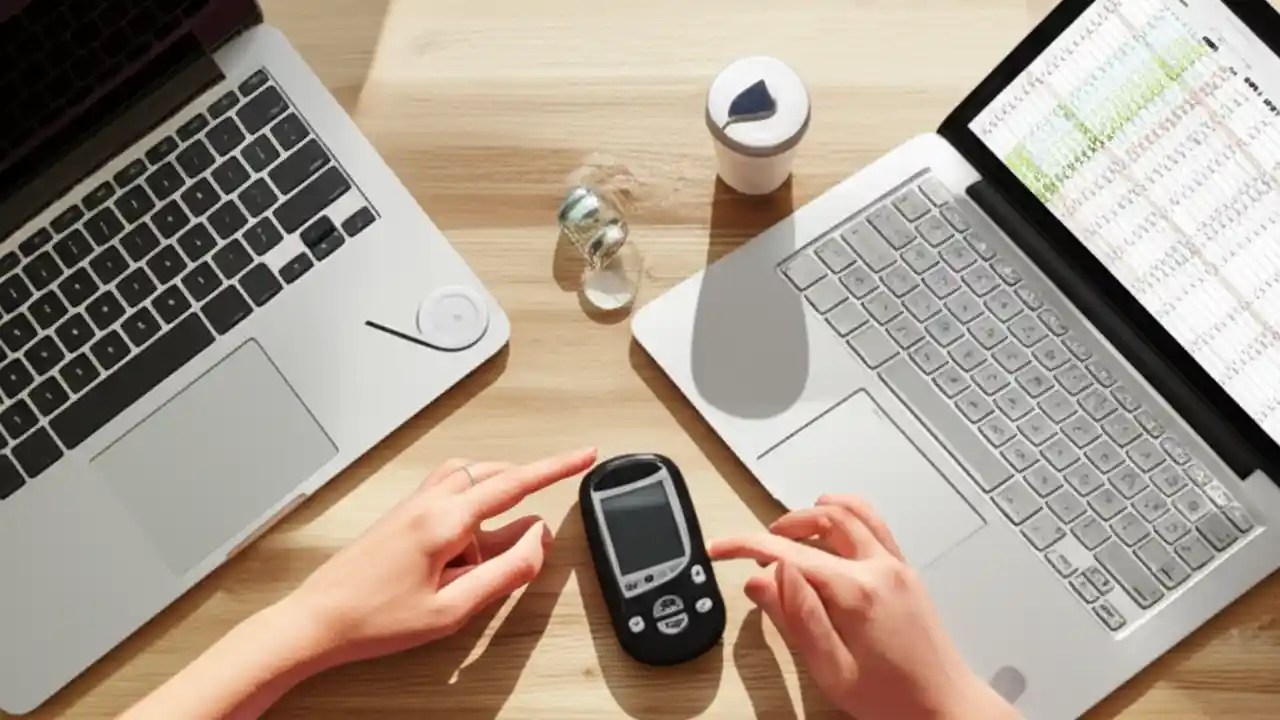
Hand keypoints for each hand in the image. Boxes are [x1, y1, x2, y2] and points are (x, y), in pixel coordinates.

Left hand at [280, 446, 596, 667]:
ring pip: (469, 480)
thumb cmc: (374, 620)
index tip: (583, 456)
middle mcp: (427, 504)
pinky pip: (447, 495)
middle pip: (492, 474)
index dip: (556, 468)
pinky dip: (470, 509)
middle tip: (543, 512)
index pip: (514, 484)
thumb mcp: (452, 609)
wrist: (317, 621)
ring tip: (500, 543)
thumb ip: (503, 574)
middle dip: (525, 484)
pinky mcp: (401, 517)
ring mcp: (411, 507)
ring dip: (494, 497)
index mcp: (444, 521)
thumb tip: (536, 544)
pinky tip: (467, 547)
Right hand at [710, 496, 1017, 719]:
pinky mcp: (905, 571)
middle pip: (822, 518)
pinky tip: (829, 533)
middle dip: (780, 527)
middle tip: (755, 551)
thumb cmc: (891, 698)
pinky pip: (874, 523)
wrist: (944, 707)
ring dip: (812, 513)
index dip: (746, 545)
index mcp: (857, 593)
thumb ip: (797, 619)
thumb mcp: (831, 671)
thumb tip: (766, 577)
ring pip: (851, 511)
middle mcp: (880, 568)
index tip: (720, 548)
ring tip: (788, 535)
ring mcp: (897, 565)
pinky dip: (845, 515)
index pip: (789, 553)